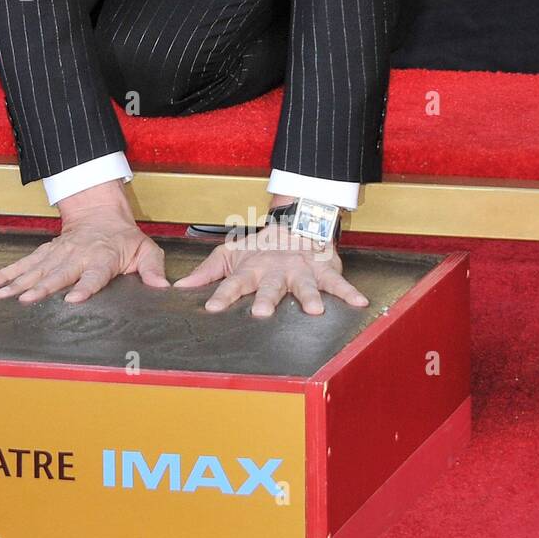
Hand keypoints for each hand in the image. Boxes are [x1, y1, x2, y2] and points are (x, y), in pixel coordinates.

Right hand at [0, 180, 167, 304]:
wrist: (100, 212)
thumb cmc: (124, 238)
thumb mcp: (146, 249)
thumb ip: (153, 268)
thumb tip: (162, 286)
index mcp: (102, 257)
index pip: (94, 275)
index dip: (84, 287)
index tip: (73, 299)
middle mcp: (77, 255)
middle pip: (58, 273)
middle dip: (42, 287)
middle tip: (27, 300)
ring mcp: (58, 253)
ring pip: (36, 269)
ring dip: (18, 282)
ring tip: (1, 296)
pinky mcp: (46, 252)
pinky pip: (24, 263)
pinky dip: (7, 273)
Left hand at [172, 215, 368, 317]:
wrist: (294, 225)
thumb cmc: (259, 248)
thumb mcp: (229, 254)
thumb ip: (206, 272)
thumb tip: (178, 288)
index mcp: (251, 270)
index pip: (233, 284)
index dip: (222, 295)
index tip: (212, 308)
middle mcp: (275, 271)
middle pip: (270, 286)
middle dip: (266, 299)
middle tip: (262, 312)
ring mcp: (300, 270)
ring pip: (304, 285)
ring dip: (308, 296)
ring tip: (314, 311)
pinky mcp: (322, 269)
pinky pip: (337, 282)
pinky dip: (349, 292)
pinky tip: (360, 302)